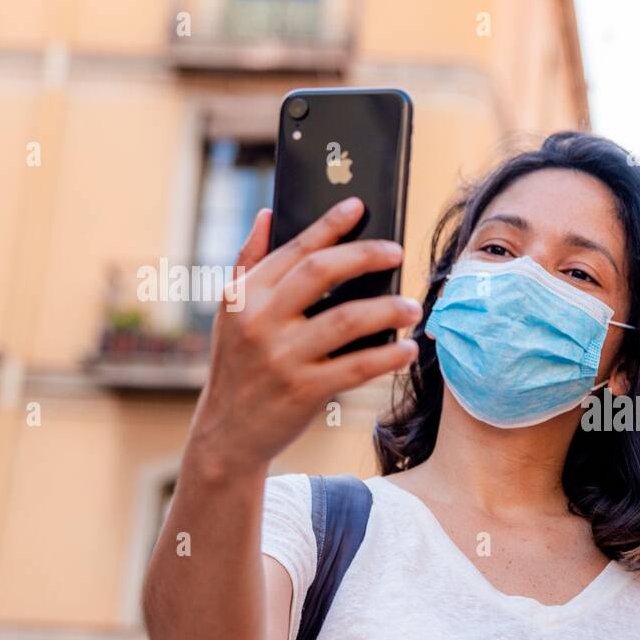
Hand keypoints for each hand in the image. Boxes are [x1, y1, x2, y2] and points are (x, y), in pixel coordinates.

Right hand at [185, 197, 418, 479]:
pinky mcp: (304, 390)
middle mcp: (261, 321)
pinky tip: (407, 350)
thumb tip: (268, 214)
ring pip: (347, 319)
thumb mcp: (231, 313)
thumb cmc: (238, 365)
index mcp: (246, 295)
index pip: (294, 249)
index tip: (359, 206)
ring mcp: (283, 357)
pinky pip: (357, 367)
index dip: (329, 224)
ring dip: (389, 309)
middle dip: (365, 256)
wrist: (226, 433)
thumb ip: (249, 262)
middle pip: (321, 273)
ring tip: (413, 306)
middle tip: (397, 253)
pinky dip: (387, 356)